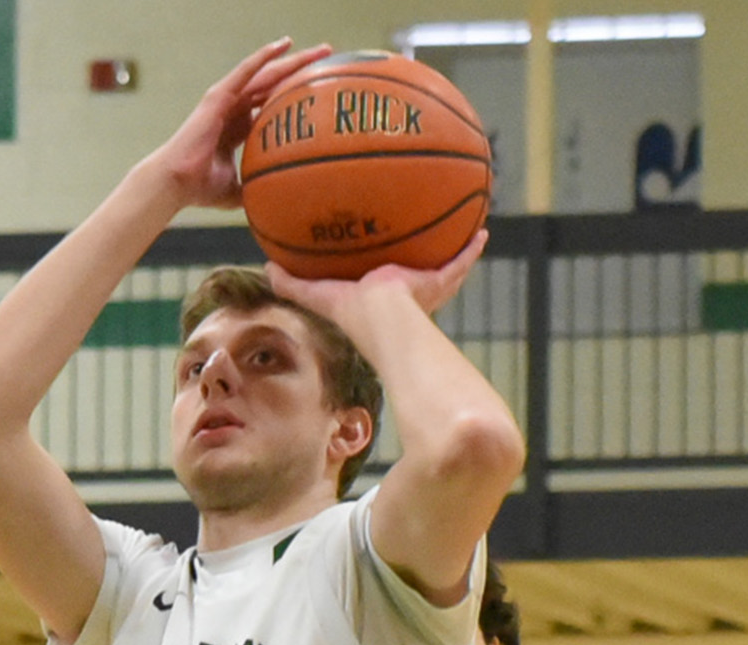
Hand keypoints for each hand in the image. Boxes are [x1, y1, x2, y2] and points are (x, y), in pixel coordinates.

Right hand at [143, 38, 331, 209]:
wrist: (178, 182)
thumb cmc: (201, 188)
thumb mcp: (239, 191)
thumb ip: (257, 189)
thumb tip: (279, 210)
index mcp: (239, 127)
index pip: (272, 105)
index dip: (295, 96)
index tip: (322, 91)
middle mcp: (234, 109)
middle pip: (274, 84)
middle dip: (302, 72)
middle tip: (330, 61)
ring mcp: (227, 100)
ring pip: (265, 73)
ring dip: (292, 59)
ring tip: (320, 50)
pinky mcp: (218, 96)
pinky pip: (245, 71)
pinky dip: (264, 57)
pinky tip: (284, 45)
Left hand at [266, 229, 489, 322]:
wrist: (382, 317)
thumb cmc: (351, 313)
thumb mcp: (317, 294)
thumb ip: (292, 284)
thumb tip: (265, 268)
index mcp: (377, 292)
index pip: (379, 277)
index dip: (379, 266)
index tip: (379, 250)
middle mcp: (405, 290)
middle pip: (414, 267)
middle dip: (417, 252)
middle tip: (421, 232)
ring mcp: (426, 286)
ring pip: (441, 263)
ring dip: (450, 245)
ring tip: (462, 224)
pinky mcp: (440, 282)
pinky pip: (460, 262)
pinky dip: (471, 249)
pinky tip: (482, 230)